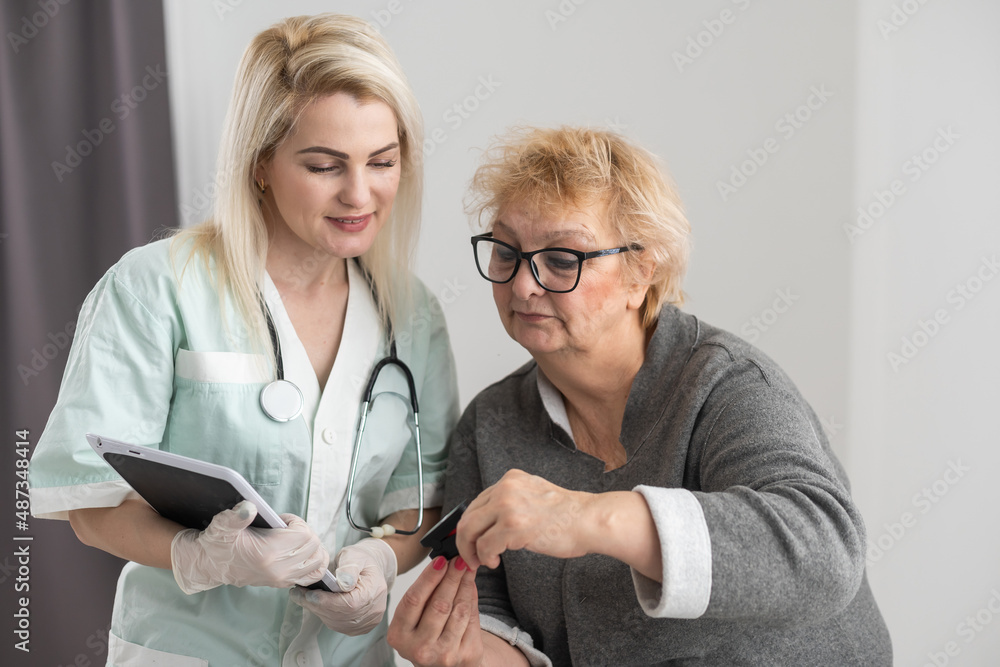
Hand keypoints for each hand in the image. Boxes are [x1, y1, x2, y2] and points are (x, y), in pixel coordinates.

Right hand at [170, 500, 328, 593]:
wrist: (210, 565)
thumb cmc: (218, 543)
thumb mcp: (223, 525)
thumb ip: (236, 517)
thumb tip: (249, 507)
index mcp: (268, 554)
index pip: (304, 534)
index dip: (296, 522)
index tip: (282, 521)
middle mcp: (279, 570)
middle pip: (314, 546)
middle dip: (305, 532)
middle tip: (288, 529)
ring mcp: (282, 579)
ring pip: (318, 562)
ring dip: (313, 547)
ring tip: (296, 539)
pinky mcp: (282, 583)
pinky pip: (312, 576)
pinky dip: (313, 563)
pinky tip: (300, 553)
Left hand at [290, 538, 396, 635]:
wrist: (369, 569)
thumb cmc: (360, 560)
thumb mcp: (355, 555)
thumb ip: (348, 567)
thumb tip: (342, 582)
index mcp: (374, 591)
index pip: (349, 604)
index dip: (325, 602)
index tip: (306, 594)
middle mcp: (373, 611)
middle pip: (340, 616)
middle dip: (316, 605)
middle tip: (297, 594)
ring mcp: (367, 622)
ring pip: (337, 623)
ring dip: (318, 611)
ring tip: (303, 597)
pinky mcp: (360, 627)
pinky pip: (338, 625)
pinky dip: (324, 615)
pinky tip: (315, 604)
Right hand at [387, 555, 481, 665]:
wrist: (447, 665)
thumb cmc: (427, 635)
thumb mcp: (414, 617)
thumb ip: (425, 594)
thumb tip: (444, 563)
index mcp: (399, 636)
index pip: (413, 600)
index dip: (429, 578)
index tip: (441, 560)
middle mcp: (419, 649)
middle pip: (438, 604)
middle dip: (451, 577)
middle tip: (459, 559)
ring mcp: (444, 655)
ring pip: (459, 610)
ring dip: (465, 584)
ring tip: (467, 567)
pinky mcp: (466, 656)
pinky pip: (472, 619)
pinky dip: (472, 598)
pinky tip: (471, 585)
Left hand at [456, 469, 593, 570]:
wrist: (589, 520)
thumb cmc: (567, 515)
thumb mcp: (533, 495)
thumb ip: (510, 501)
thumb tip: (488, 521)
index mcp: (511, 479)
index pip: (477, 503)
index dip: (471, 526)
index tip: (472, 540)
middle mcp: (506, 488)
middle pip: (468, 516)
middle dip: (464, 541)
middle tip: (470, 556)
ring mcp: (508, 506)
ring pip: (470, 530)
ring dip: (471, 551)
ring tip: (482, 561)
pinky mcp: (513, 526)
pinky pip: (484, 545)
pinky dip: (485, 558)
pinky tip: (495, 562)